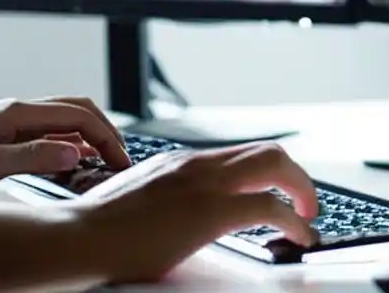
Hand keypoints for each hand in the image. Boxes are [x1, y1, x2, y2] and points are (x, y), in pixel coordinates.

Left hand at [0, 96, 131, 194]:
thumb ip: (31, 156)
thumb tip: (74, 151)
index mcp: (17, 112)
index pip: (79, 115)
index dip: (107, 137)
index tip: (121, 163)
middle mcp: (18, 113)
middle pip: (78, 111)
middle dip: (106, 133)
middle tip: (122, 162)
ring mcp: (12, 124)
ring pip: (65, 123)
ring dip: (90, 139)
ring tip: (107, 164)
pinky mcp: (6, 139)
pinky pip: (50, 136)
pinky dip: (71, 147)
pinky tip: (74, 165)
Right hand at [72, 143, 319, 283]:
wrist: (80, 238)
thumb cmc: (98, 230)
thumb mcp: (138, 201)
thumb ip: (165, 199)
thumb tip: (178, 217)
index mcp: (180, 162)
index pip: (238, 154)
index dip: (267, 172)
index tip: (277, 190)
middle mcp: (196, 164)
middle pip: (267, 150)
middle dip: (295, 175)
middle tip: (304, 201)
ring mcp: (205, 182)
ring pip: (275, 164)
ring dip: (302, 189)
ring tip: (308, 216)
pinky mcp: (211, 210)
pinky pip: (270, 207)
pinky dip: (294, 222)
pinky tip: (299, 238)